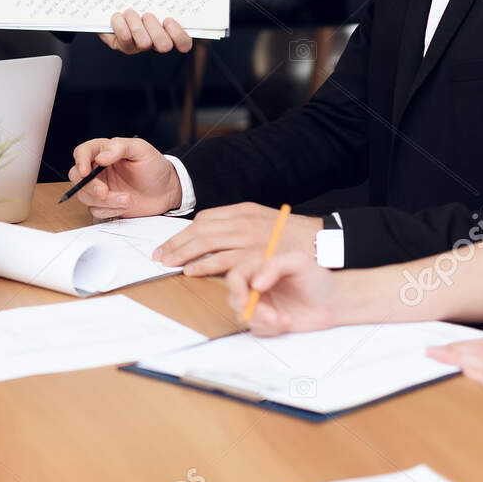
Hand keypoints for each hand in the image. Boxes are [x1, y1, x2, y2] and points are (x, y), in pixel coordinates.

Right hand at [68, 136, 182, 217]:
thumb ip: (119, 147)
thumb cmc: (155, 167)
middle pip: (77, 177)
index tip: (85, 171)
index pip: (82, 152)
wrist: (167, 192)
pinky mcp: (104, 204)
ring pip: (85, 196)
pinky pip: (95, 210)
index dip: (80, 161)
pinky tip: (125, 206)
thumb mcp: (141, 150)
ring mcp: (100, 187)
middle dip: (89, 187)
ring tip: (127, 199)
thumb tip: (100, 157)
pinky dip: (109, 210)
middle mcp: (98, 169)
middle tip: (104, 192)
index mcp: (103, 151)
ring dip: (104, 201)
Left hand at [100, 9, 192, 54]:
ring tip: (129, 12)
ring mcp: (140, 46)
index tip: (169, 20)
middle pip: (164, 46)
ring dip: (136, 24)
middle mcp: (155, 42)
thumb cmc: (136, 0)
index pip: (184, 44)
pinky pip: (125, 39)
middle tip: (147, 14)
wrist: (110, 6)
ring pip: (144, 43)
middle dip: (155, 28)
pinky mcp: (123, 46)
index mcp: (168, 31)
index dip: (179, 35)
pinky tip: (118, 15)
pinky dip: (120, 24)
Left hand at [154, 202, 318, 276]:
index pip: (205, 219)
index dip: (184, 232)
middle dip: (176, 243)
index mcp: (245, 210)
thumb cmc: (295, 237)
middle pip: (200, 229)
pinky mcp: (255, 255)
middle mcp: (244, 220)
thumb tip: (215, 236)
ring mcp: (249, 237)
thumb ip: (242, 227)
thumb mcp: (265, 222)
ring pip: (206, 242)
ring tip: (169, 263)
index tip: (171, 243)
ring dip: (183, 253)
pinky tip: (191, 271)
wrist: (322, 242)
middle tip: (160, 255)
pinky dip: (203, 265)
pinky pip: (222, 260)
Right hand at [224, 248, 338, 334]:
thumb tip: (255, 283)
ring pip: (245, 317)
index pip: (235, 277)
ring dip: (264, 321)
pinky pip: (257, 329)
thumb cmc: (317, 279)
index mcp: (258, 268)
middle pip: (235, 300)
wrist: (333, 303)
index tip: (246, 302)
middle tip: (273, 316)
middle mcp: (255, 286)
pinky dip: (271, 329)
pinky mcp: (266, 321)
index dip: (237, 290)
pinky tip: (288, 322)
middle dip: (253, 311)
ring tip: (287, 318)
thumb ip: (275, 266)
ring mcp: (260, 305)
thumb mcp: (299, 263)